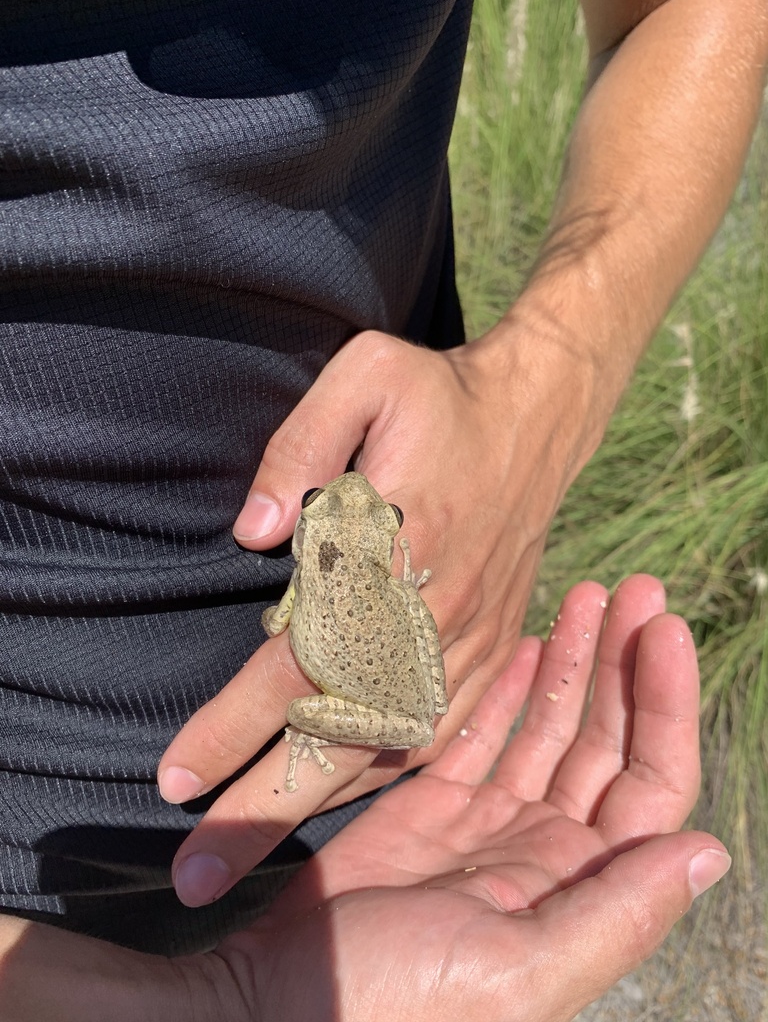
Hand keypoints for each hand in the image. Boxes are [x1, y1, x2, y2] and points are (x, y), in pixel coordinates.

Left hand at [158, 323, 613, 904]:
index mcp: (402, 549)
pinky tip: (342, 797)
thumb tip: (252, 535)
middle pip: (345, 730)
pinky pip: (437, 728)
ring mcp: (469, 635)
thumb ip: (301, 447)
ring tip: (253, 851)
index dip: (236, 724)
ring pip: (392, 744)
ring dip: (322, 805)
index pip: (306, 658)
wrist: (534, 417)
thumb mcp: (366, 374)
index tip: (174, 778)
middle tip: (197, 876)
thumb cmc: (438, 396)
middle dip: (266, 806)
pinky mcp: (487, 642)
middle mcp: (438, 611)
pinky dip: (385, 772)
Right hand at [213, 574, 729, 1021]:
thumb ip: (619, 913)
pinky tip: (530, 643)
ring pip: (550, 728)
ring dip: (574, 664)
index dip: (665, 702)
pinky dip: (510, 689)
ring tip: (589, 597)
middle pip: (607, 741)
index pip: (652, 780)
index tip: (666, 628)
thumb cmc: (402, 1005)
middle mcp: (549, 851)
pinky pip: (486, 734)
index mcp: (583, 888)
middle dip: (624, 664)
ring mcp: (492, 824)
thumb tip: (711, 851)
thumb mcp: (523, 971)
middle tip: (634, 589)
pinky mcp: (434, 805)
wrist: (284, 1002)